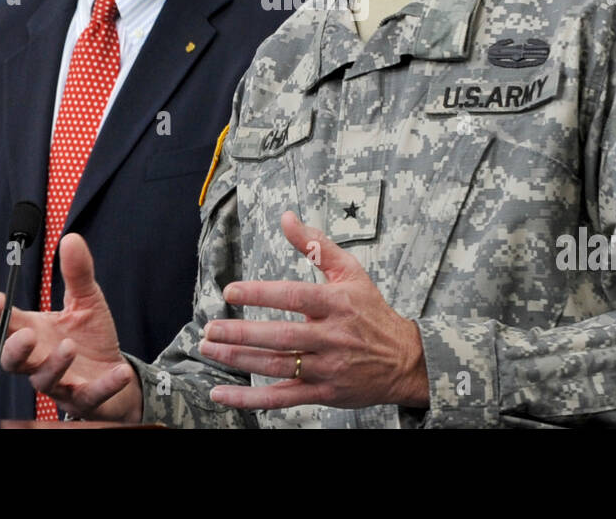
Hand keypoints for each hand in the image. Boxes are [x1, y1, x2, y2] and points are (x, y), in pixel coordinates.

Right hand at [0, 233, 142, 422]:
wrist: (114, 371)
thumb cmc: (90, 337)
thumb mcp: (87, 300)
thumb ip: (77, 273)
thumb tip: (71, 238)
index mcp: (35, 332)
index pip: (5, 326)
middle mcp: (40, 359)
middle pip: (13, 361)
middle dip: (15, 349)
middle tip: (25, 335)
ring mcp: (60, 382)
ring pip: (45, 381)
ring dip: (55, 365)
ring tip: (70, 346)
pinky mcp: (84, 398)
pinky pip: (90, 396)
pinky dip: (105, 385)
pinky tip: (119, 372)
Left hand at [199, 211, 429, 409]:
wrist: (405, 360)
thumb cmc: (371, 311)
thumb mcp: (351, 272)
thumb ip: (316, 244)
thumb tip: (286, 217)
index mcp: (337, 303)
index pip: (294, 296)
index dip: (260, 294)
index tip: (230, 291)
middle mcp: (332, 336)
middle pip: (281, 336)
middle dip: (242, 334)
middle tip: (210, 329)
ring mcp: (327, 368)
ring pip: (277, 366)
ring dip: (239, 360)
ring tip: (209, 349)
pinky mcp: (323, 393)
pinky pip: (282, 398)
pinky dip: (250, 399)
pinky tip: (222, 392)